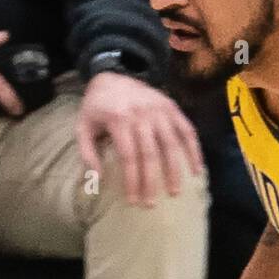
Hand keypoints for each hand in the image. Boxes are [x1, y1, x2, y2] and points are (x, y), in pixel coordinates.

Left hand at [77, 72, 203, 206]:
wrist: (111, 75)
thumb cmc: (97, 107)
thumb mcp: (83, 127)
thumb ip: (88, 153)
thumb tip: (98, 179)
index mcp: (119, 119)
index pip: (129, 157)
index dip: (132, 181)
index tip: (134, 201)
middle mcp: (142, 114)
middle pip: (150, 154)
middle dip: (152, 181)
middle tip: (152, 203)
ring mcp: (159, 109)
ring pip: (171, 144)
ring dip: (174, 170)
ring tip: (175, 192)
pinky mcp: (172, 107)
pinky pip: (187, 130)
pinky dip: (194, 150)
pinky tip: (196, 169)